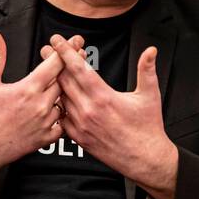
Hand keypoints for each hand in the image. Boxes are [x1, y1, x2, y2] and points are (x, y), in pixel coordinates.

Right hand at [0, 29, 68, 176]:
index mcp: (28, 89)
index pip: (55, 65)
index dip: (67, 51)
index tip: (76, 42)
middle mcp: (40, 106)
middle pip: (65, 81)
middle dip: (71, 68)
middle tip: (80, 56)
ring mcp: (45, 123)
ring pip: (65, 101)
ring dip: (66, 92)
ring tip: (69, 82)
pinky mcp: (46, 138)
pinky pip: (64, 124)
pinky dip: (63, 115)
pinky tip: (61, 108)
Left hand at [42, 32, 177, 194]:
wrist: (144, 159)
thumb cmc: (148, 127)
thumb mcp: (150, 95)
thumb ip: (147, 70)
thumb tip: (151, 50)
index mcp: (104, 97)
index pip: (78, 69)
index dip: (66, 52)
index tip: (56, 40)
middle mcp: (88, 110)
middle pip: (63, 80)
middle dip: (54, 62)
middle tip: (47, 48)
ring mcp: (81, 125)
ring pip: (60, 98)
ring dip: (55, 81)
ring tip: (51, 69)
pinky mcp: (78, 138)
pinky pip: (61, 117)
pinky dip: (58, 105)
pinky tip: (58, 96)